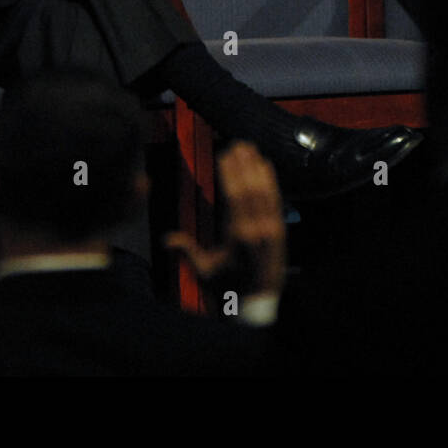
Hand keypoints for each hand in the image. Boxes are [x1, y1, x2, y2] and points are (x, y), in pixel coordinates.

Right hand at [165, 142, 285, 298]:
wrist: (258, 304)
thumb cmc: (228, 289)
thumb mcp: (204, 272)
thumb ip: (187, 252)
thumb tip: (166, 239)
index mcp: (237, 236)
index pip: (234, 196)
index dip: (230, 173)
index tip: (225, 153)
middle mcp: (256, 229)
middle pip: (250, 188)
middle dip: (244, 164)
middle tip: (238, 143)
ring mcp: (271, 229)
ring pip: (265, 191)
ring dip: (257, 167)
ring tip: (250, 148)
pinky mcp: (281, 230)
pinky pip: (276, 200)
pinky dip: (272, 182)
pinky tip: (267, 166)